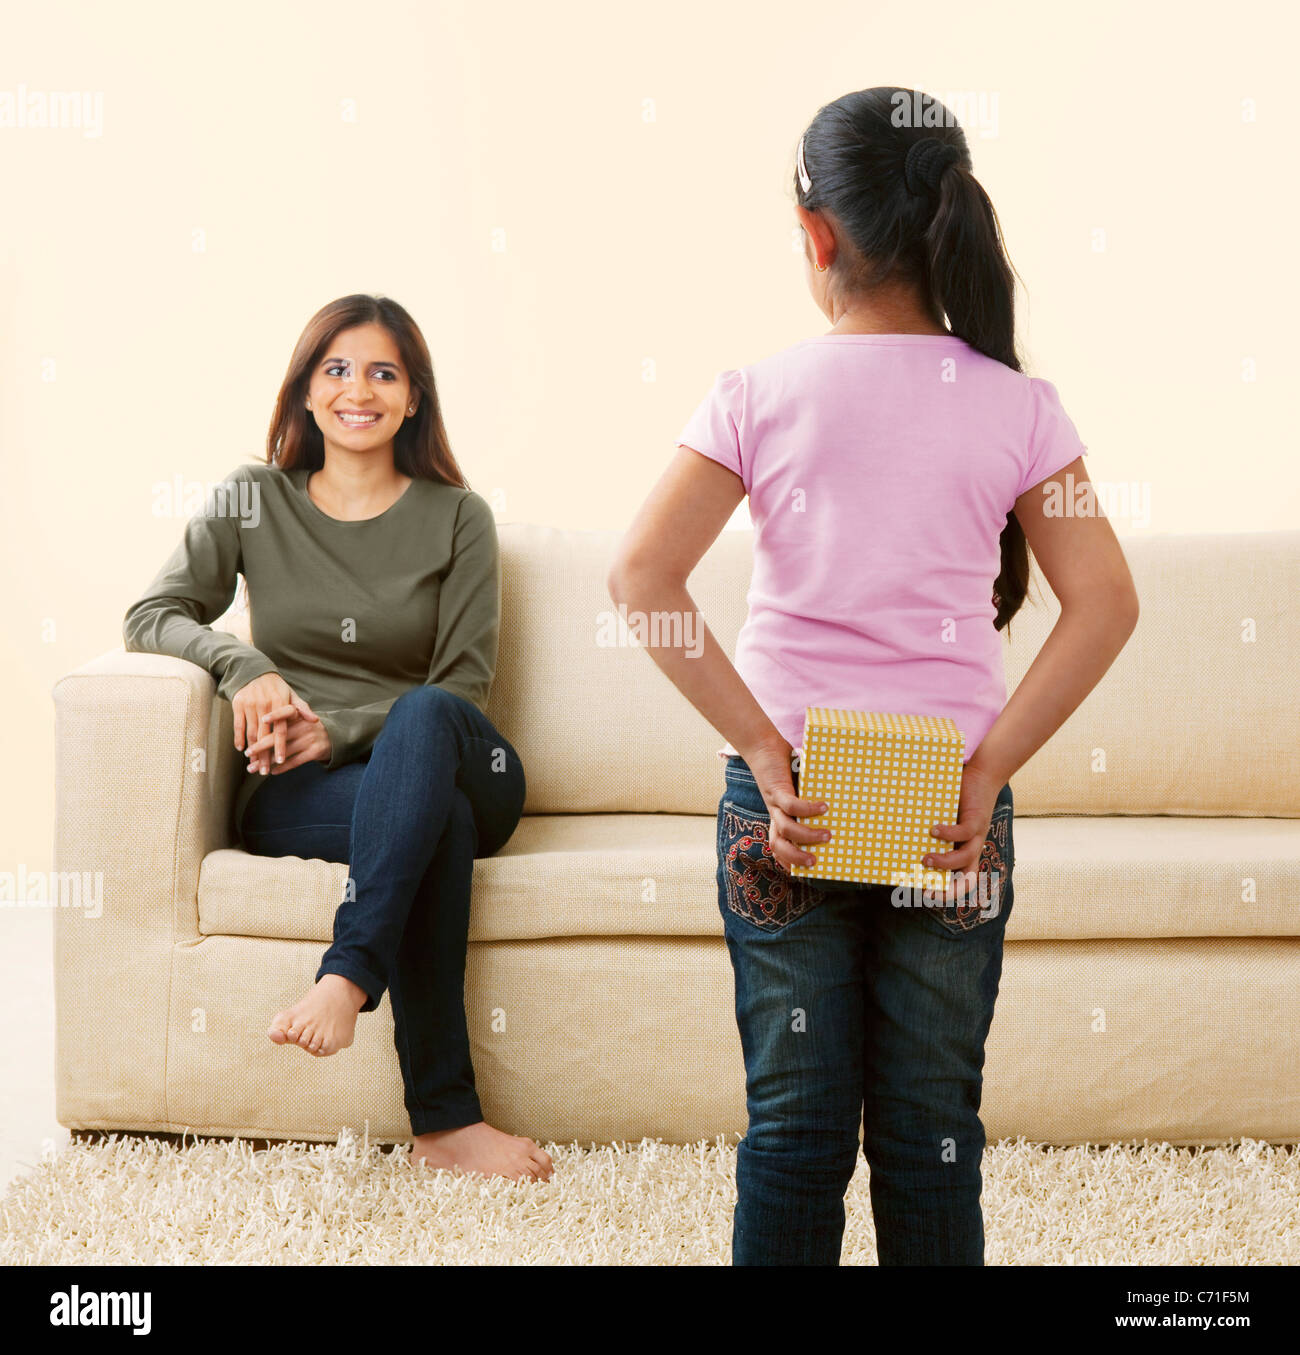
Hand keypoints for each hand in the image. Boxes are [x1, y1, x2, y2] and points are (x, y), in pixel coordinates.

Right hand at [231, 674, 323, 774]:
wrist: (254, 671)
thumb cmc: (276, 687)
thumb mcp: (291, 695)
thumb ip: (302, 709)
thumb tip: (316, 720)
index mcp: (280, 703)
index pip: (281, 729)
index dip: (280, 746)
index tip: (281, 761)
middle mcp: (264, 704)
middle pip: (265, 735)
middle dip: (264, 755)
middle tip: (264, 770)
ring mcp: (250, 704)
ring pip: (251, 732)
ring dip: (252, 750)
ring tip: (254, 764)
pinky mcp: (238, 704)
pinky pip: (238, 725)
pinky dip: (238, 738)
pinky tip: (241, 749)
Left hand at [244, 714, 331, 774]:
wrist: (334, 736)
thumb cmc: (307, 727)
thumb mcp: (299, 717)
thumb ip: (283, 719)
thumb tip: (256, 724)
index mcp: (299, 715)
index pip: (286, 712)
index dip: (275, 715)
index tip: (262, 719)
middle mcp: (305, 726)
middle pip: (279, 736)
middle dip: (261, 746)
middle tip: (247, 753)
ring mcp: (310, 739)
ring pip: (284, 751)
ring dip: (267, 761)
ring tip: (252, 768)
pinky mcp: (315, 752)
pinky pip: (294, 761)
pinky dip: (281, 768)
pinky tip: (272, 771)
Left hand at [737, 734, 832, 872]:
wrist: (764, 748)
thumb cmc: (785, 769)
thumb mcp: (800, 790)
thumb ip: (814, 799)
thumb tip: (842, 806)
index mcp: (779, 818)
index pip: (778, 847)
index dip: (787, 861)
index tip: (805, 871)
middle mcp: (775, 814)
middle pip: (777, 845)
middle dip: (795, 857)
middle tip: (816, 862)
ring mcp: (774, 804)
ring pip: (786, 829)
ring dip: (806, 836)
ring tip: (828, 834)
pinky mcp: (776, 790)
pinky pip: (790, 806)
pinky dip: (807, 809)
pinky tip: (823, 806)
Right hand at [922, 758, 1002, 902]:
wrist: (982, 778)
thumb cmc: (959, 799)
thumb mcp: (944, 819)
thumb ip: (930, 830)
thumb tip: (900, 835)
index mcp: (965, 849)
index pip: (964, 880)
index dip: (950, 893)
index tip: (927, 895)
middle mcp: (973, 847)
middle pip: (969, 878)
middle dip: (950, 889)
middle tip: (927, 890)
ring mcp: (977, 835)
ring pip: (965, 858)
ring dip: (944, 862)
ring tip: (925, 858)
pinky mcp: (977, 820)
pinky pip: (964, 833)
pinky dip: (948, 834)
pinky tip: (934, 829)